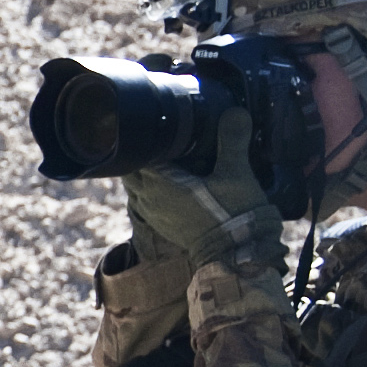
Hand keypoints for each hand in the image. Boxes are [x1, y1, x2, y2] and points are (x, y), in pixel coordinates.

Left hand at [120, 109, 282, 268]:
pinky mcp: (161, 225)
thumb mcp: (236, 174)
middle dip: (140, 154)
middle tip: (162, 140)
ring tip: (167, 158)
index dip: (142, 137)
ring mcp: (151, 213)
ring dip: (145, 172)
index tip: (153, 124)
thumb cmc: (233, 215)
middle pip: (130, 168)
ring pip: (136, 185)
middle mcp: (147, 198)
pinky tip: (173, 182)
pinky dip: (153, 189)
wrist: (235, 255)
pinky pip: (146, 200)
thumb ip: (232, 141)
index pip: (133, 152)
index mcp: (157, 182)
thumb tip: (234, 112)